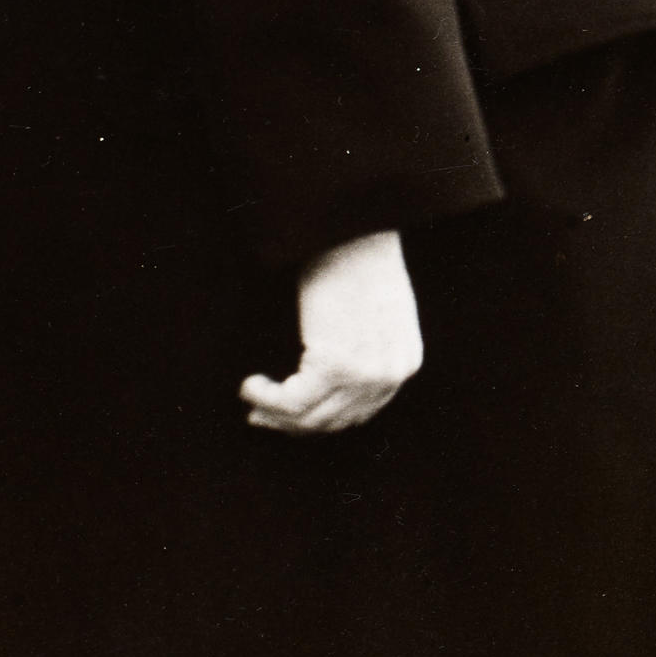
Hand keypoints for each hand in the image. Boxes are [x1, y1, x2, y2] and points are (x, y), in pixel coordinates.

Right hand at [244, 230, 422, 433]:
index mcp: (405, 361)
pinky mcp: (335, 365)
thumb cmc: (358, 260)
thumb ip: (367, 346)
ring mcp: (365, 374)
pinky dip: (265, 397)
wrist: (356, 231)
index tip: (288, 416)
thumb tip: (328, 375)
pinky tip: (250, 384)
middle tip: (259, 416)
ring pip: (310, 417)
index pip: (360, 412)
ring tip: (251, 397)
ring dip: (273, 413)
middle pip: (334, 421)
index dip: (319, 420)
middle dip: (292, 425)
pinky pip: (292, 401)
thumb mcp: (378, 311)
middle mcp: (390, 375)